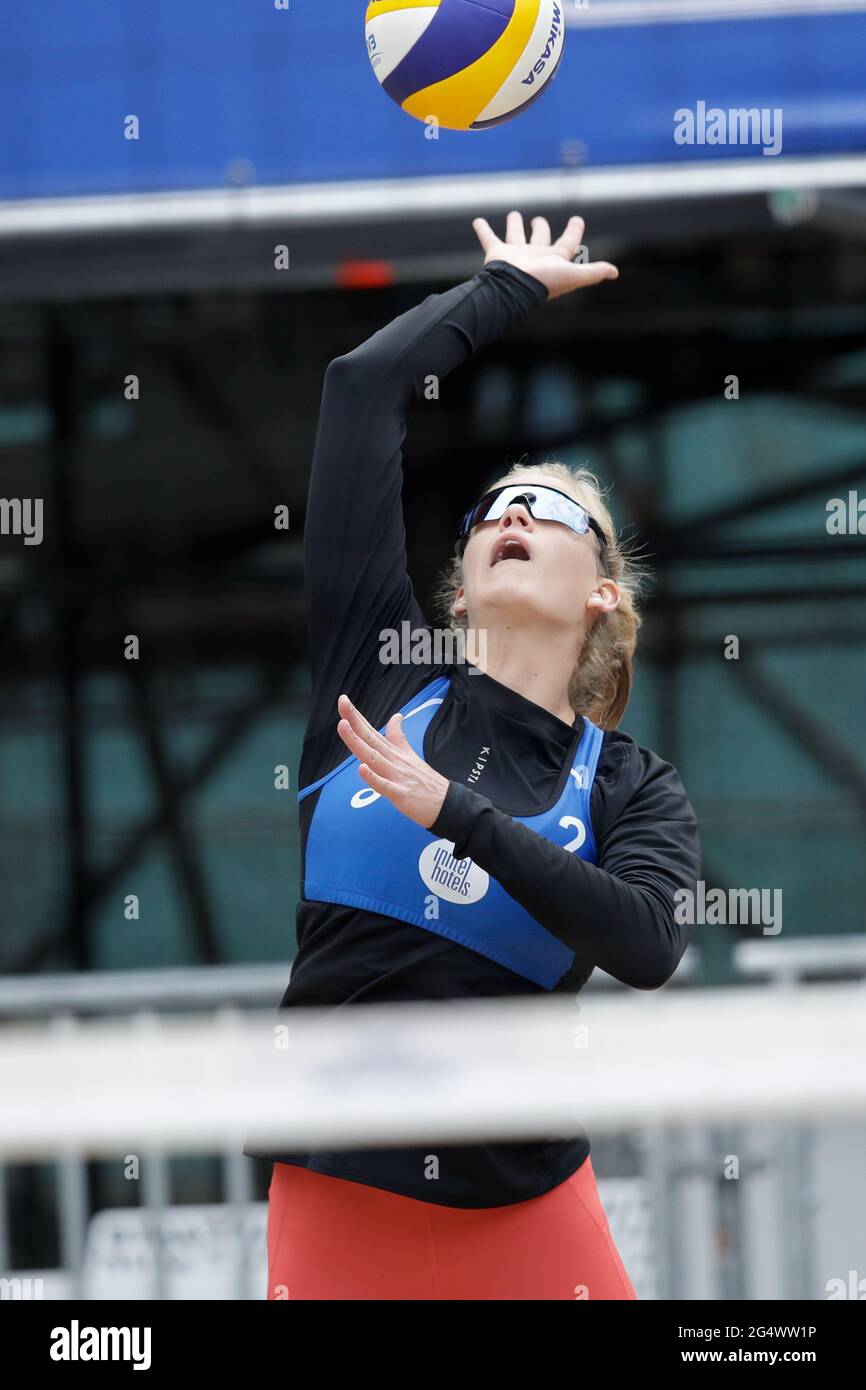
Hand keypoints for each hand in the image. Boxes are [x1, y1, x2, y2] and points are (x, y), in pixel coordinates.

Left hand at [336, 694, 449, 829]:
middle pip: (370, 738)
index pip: (371, 731)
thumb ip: (398, 736)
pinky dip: (372, 778)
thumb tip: (396, 716)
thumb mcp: (410, 754)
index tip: (344, 700)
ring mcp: (396, 775)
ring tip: (343, 726)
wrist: (447, 802)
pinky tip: (362, 769)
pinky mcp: (400, 793)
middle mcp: (393, 759)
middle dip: (354, 721)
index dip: (357, 717)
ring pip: (372, 757)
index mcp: (393, 751)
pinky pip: (384, 785)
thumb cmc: (425, 780)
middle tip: (342, 703)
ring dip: (357, 742)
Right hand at [472, 212, 617, 299]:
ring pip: (515, 236)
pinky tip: (477, 220)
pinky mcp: (497, 254)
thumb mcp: (573, 275)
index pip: (567, 243)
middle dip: (540, 228)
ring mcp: (516, 255)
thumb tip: (615, 272)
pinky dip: (483, 230)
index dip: (574, 231)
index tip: (577, 219)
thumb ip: (592, 272)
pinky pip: (489, 239)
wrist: (513, 288)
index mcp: (553, 259)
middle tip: (538, 220)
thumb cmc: (544, 282)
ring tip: (513, 215)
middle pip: (539, 239)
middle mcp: (535, 256)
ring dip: (514, 225)